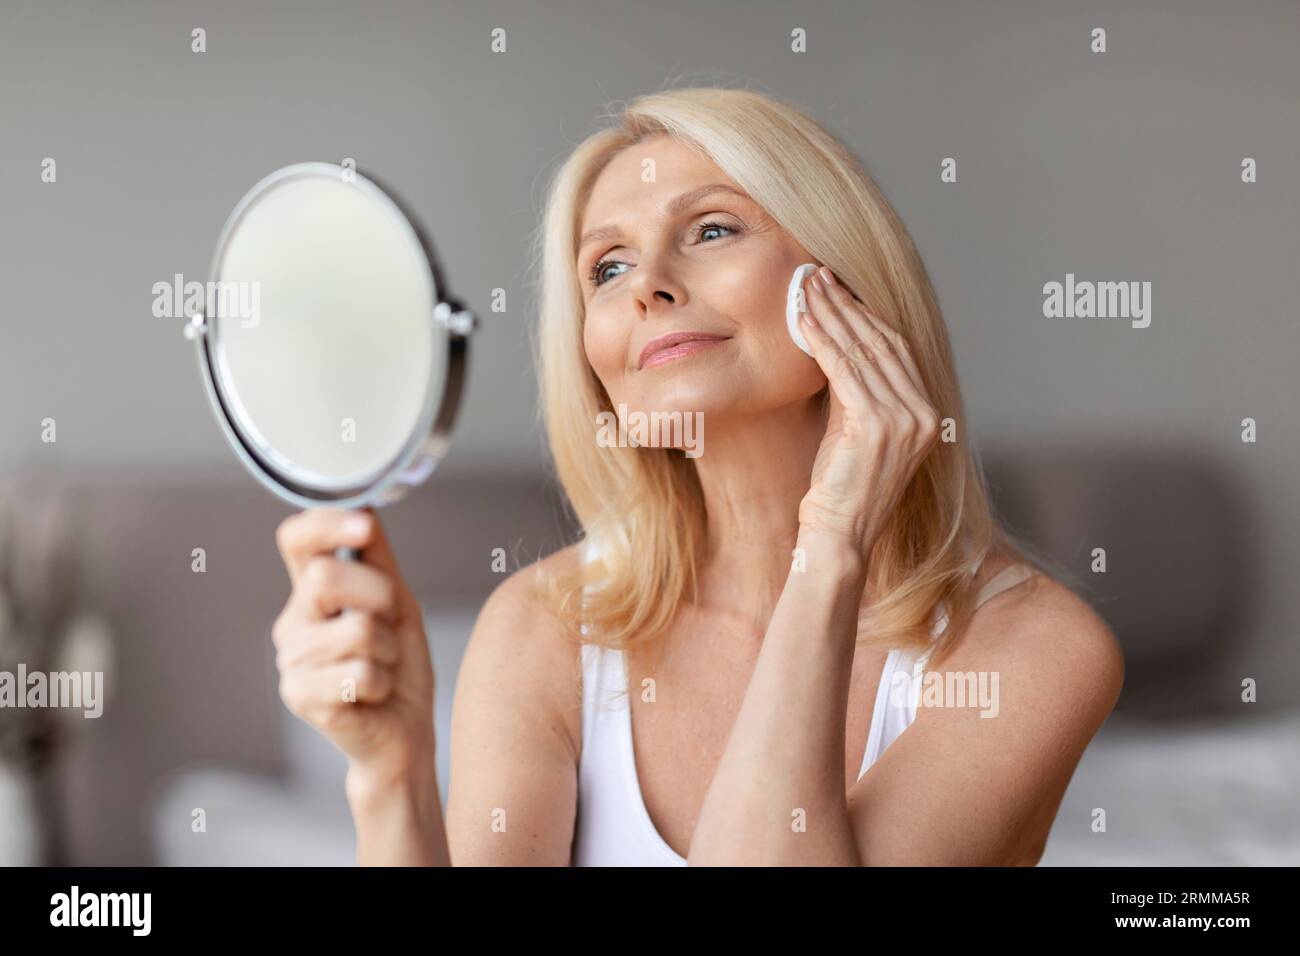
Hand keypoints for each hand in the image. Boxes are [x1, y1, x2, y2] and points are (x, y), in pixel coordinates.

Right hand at [272, 507, 434, 782]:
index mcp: (312, 591)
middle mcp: (292, 620)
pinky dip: (383, 682)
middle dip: (378, 595)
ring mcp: (290, 659)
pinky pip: (359, 671)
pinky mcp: (300, 696)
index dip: (324, 523)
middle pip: (325, 575)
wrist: (404, 732)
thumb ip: (379, 560)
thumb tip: (364, 504)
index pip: (296, 540)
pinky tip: (373, 694)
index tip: (364, 526)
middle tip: (390, 623)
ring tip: (382, 666)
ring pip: (355, 628)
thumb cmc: (400, 666)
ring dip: (388, 649)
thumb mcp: (398, 603)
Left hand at [795, 266, 941, 558]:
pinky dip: (821, 340)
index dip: (864, 314)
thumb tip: (834, 347)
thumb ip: (855, 394)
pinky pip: (844, 369)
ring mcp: (905, 420)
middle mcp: (923, 414)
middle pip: (882, 341)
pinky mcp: (876, 425)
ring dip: (830, 314)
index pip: (895, 349)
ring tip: (805, 288)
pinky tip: (803, 320)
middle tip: (817, 275)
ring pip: (862, 349)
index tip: (837, 288)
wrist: (839, 540)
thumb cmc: (838, 493)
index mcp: (927, 415)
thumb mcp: (854, 434)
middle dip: (846, 304)